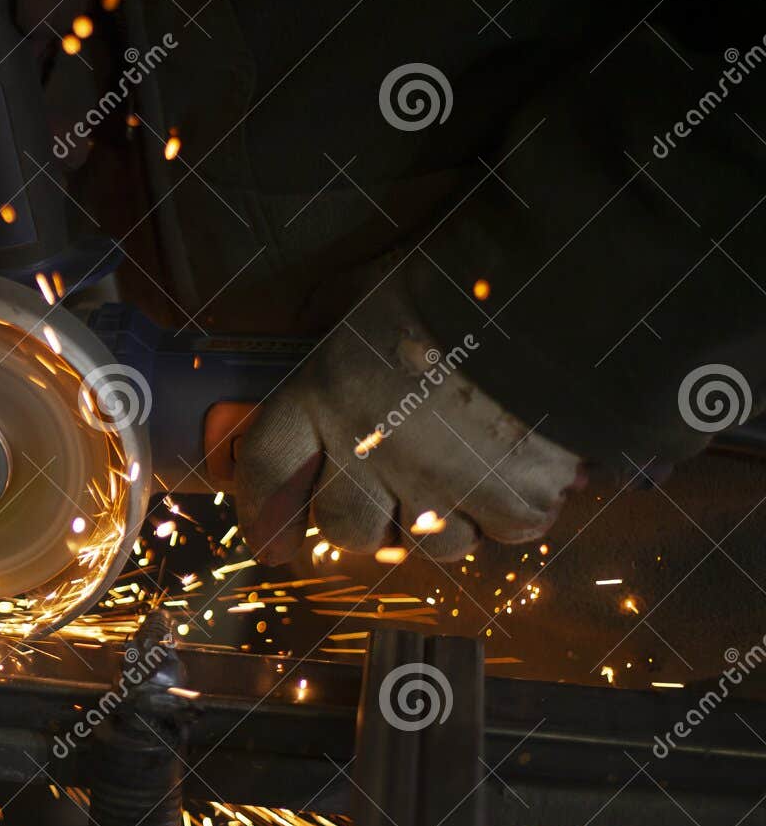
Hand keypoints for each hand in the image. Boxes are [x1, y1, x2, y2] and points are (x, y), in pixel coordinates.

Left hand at [230, 274, 584, 564]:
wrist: (561, 293)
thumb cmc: (457, 281)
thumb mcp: (368, 287)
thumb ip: (332, 317)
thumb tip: (316, 318)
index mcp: (321, 393)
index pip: (266, 477)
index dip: (263, 517)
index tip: (274, 542)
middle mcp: (367, 450)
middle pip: (345, 531)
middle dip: (363, 521)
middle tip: (389, 493)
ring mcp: (439, 484)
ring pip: (426, 544)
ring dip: (441, 518)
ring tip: (465, 467)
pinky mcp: (512, 502)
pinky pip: (501, 533)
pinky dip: (510, 508)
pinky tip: (519, 463)